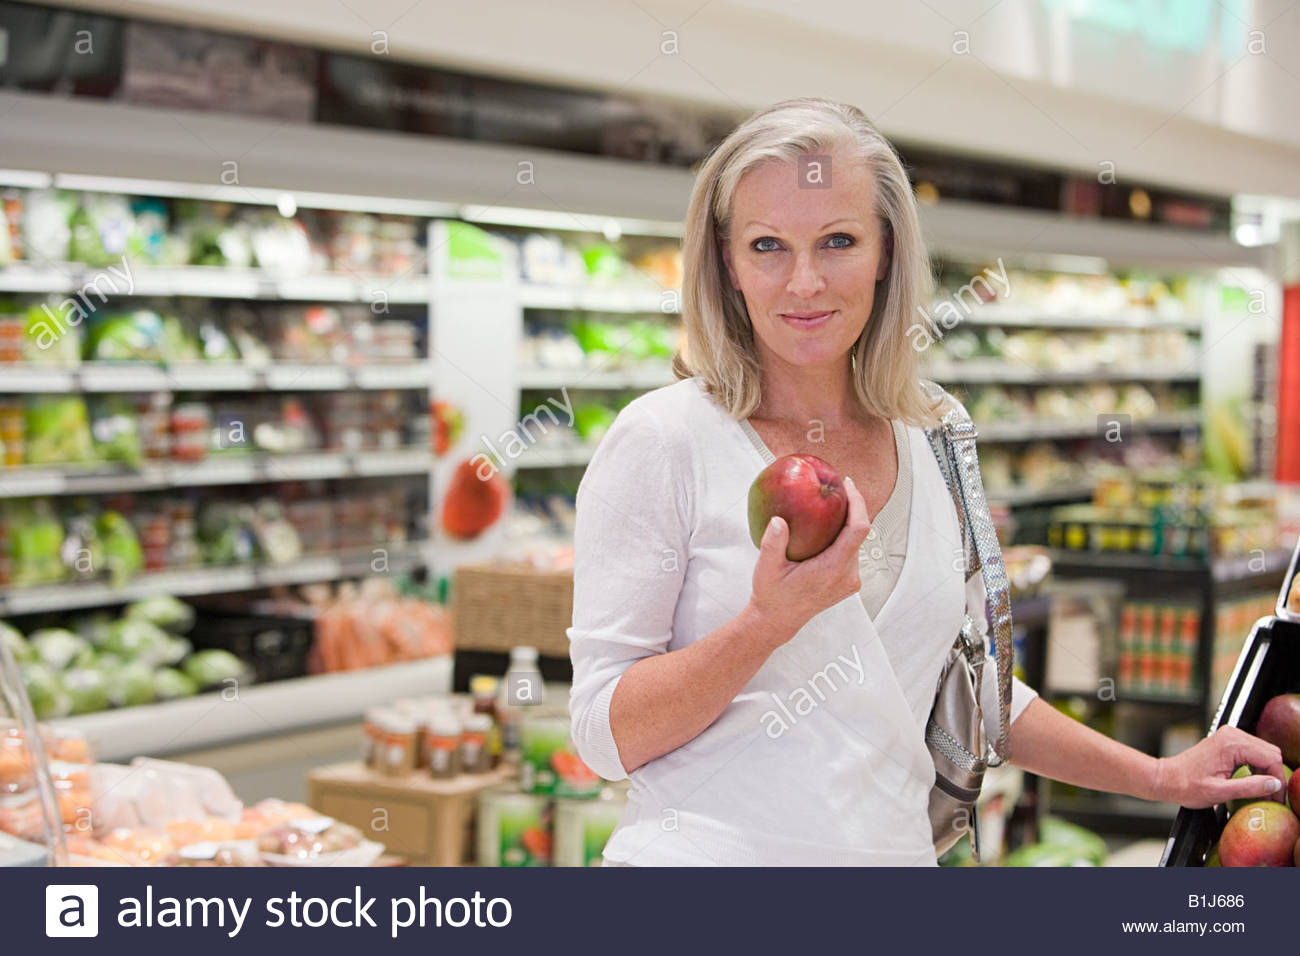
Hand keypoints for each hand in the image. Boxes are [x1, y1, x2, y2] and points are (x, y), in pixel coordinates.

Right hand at [747, 475, 872, 644]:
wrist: (778, 620)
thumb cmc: (772, 594)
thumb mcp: (767, 568)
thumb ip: (773, 544)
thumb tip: (778, 520)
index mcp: (832, 569)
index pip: (858, 530)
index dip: (858, 503)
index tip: (847, 484)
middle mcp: (847, 575)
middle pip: (860, 533)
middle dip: (852, 507)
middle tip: (836, 487)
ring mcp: (850, 580)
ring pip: (856, 542)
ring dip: (846, 522)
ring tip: (830, 504)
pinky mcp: (848, 582)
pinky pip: (852, 552)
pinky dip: (843, 536)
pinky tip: (828, 526)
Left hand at [1152, 725, 1285, 808]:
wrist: (1166, 778)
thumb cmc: (1186, 785)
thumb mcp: (1220, 792)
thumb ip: (1250, 787)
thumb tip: (1274, 784)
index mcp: (1231, 744)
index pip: (1271, 758)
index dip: (1277, 780)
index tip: (1276, 797)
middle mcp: (1232, 734)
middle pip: (1270, 753)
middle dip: (1274, 775)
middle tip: (1270, 796)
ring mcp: (1229, 736)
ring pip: (1263, 752)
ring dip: (1266, 772)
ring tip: (1261, 792)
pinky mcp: (1227, 741)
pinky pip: (1253, 752)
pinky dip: (1257, 767)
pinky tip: (1252, 783)